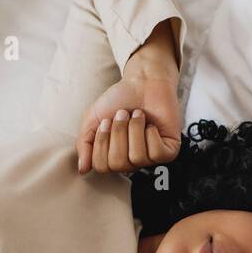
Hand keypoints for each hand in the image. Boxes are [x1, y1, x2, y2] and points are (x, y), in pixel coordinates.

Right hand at [77, 22, 181, 172]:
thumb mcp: (93, 119)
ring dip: (134, 130)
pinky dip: (151, 133)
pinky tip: (151, 124)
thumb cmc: (119, 100)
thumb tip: (82, 170)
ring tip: (137, 115)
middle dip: (118, 133)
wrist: (143, 82)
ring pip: (137, 158)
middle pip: (118, 164)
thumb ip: (84, 144)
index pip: (102, 166)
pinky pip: (156, 154)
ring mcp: (150, 158)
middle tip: (123, 115)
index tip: (106, 121)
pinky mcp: (168, 152)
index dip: (102, 142)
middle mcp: (131, 161)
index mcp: (112, 156)